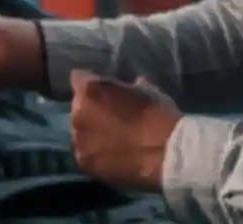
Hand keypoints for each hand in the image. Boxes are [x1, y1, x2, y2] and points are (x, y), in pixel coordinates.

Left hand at [69, 70, 182, 190]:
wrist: (165, 152)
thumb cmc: (157, 114)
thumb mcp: (146, 90)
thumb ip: (128, 87)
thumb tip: (130, 86)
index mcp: (90, 90)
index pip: (79, 78)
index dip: (91, 83)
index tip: (103, 90)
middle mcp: (77, 114)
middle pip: (78, 107)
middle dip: (91, 110)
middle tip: (110, 116)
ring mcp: (78, 141)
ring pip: (80, 132)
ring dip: (91, 133)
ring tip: (112, 139)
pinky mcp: (84, 163)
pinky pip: (86, 153)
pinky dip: (96, 153)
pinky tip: (112, 156)